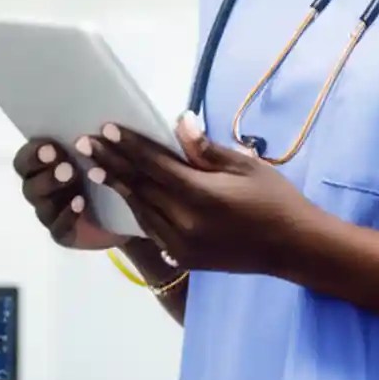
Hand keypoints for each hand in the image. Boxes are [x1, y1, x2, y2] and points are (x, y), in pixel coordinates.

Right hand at [13, 139, 128, 249]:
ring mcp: (50, 214)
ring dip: (54, 187)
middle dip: (44, 171)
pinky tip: (80, 203)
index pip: (25, 159)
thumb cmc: (106, 173)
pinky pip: (59, 228)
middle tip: (65, 164)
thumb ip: (88, 140)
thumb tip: (93, 122)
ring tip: (72, 175)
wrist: (126, 210)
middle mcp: (41, 190)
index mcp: (43, 167)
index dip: (34, 153)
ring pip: (41, 204)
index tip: (51, 146)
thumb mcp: (99, 152)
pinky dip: (67, 215)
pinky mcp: (63, 234)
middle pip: (28, 182)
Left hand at [75, 112, 329, 273]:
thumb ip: (206, 149)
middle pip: (140, 187)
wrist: (293, 247)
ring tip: (96, 167)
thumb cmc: (274, 199)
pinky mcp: (185, 257)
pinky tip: (125, 196)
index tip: (106, 128)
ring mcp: (181, 244)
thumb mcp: (246, 166)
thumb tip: (179, 122)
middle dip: (112, 162)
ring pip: (141, 210)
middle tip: (85, 144)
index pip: (154, 165)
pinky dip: (137, 210)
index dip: (129, 145)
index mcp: (200, 195)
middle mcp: (184, 222)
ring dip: (118, 186)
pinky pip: (152, 229)